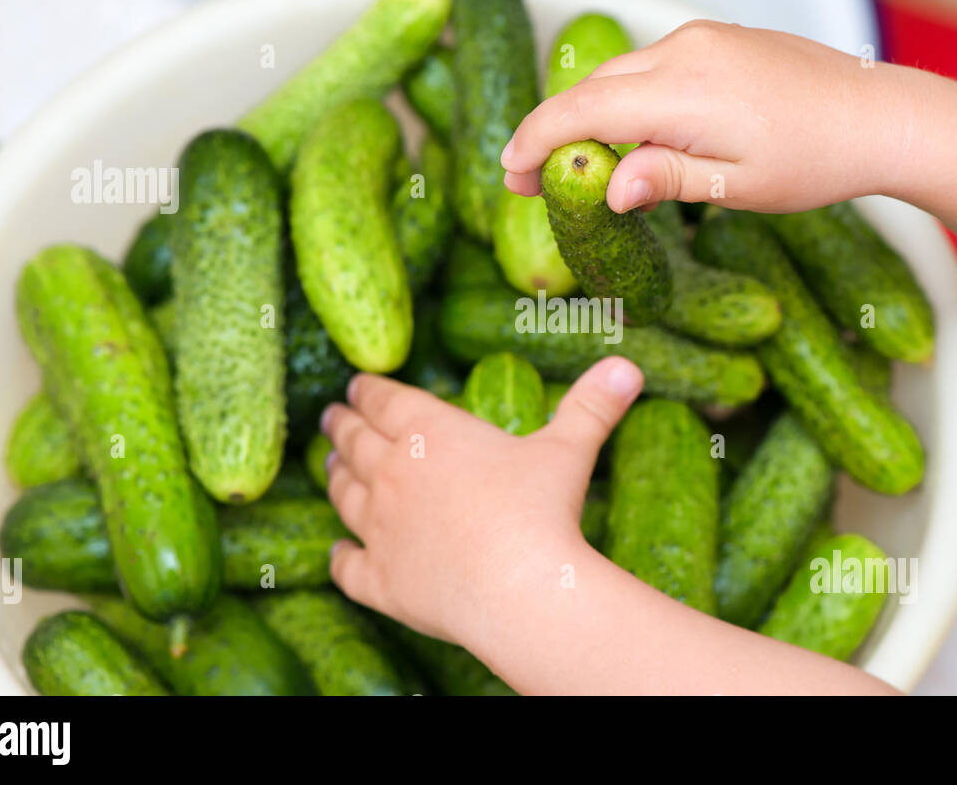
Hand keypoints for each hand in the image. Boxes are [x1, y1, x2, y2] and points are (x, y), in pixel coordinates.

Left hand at [321, 357, 643, 644]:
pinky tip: (339, 553)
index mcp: (429, 432)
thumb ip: (591, 406)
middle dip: (342, 426)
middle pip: (353, 441)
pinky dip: (339, 557)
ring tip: (329, 468)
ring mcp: (378, 528)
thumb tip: (627, 367)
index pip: (384, 400)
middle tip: (332, 418)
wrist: (516, 588)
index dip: (367, 390)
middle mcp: (392, 473)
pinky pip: (347, 566)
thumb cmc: (540, 511)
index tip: (356, 386)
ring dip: (334, 478)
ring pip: (342, 495)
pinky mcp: (380, 579)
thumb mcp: (569, 450)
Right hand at [501, 20, 912, 213]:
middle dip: (552, 131)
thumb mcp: (736, 186)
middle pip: (589, 87)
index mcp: (686, 92)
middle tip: (530, 181)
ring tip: (575, 165)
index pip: (583, 110)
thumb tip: (605, 188)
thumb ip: (664, 179)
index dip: (537, 141)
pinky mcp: (713, 40)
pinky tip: (626, 135)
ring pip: (617, 74)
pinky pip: (647, 66)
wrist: (877, 116)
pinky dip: (622, 98)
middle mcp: (686, 52)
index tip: (511, 173)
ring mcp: (700, 40)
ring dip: (587, 114)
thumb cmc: (817, 157)